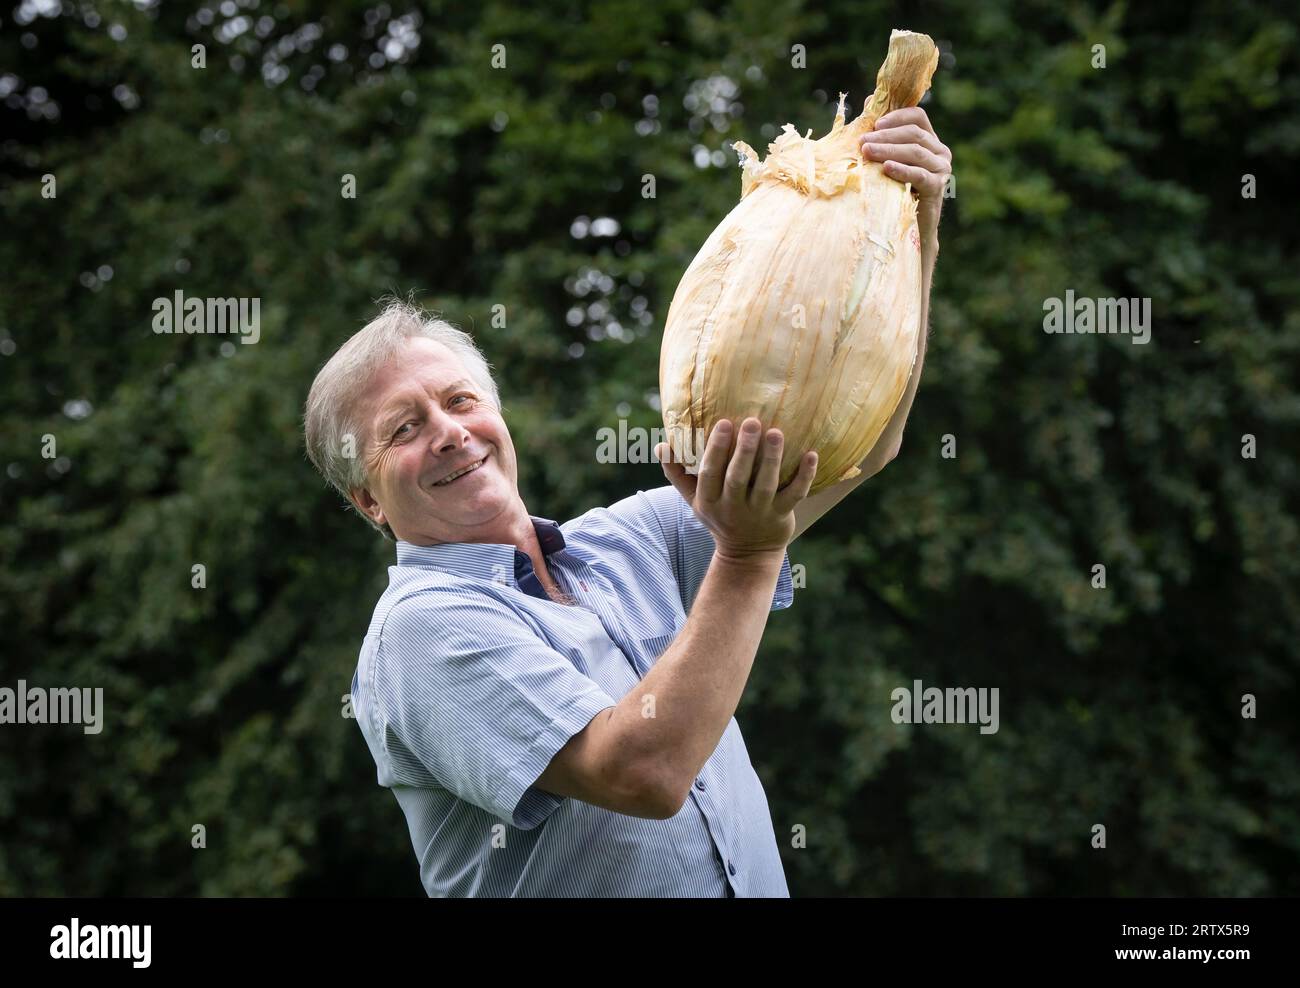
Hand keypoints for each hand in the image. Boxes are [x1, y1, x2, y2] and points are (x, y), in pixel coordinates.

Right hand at [655, 418, 817, 561]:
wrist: (747, 555)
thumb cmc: (720, 517)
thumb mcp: (695, 500)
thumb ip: (678, 473)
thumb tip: (661, 445)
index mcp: (709, 501)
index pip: (710, 473)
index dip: (716, 449)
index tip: (724, 423)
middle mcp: (733, 508)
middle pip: (737, 478)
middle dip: (744, 450)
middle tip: (752, 422)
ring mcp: (758, 513)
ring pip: (766, 485)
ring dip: (771, 459)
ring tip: (777, 433)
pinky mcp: (781, 517)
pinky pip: (794, 495)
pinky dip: (804, 476)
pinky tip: (811, 454)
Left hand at [858, 107, 950, 246]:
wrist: (909, 227)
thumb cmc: (894, 190)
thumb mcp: (886, 159)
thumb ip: (881, 133)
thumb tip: (869, 100)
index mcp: (929, 140)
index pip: (918, 117)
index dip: (897, 116)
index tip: (875, 123)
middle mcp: (940, 151)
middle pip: (914, 134)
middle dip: (886, 136)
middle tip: (862, 142)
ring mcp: (941, 169)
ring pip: (916, 151)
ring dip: (889, 150)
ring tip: (867, 152)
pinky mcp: (937, 187)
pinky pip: (920, 174)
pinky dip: (902, 170)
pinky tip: (886, 168)